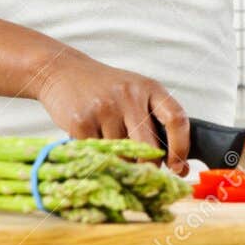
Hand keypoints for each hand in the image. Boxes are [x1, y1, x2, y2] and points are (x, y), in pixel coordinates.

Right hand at [33, 49, 189, 174]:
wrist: (63, 71)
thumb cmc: (106, 89)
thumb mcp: (136, 94)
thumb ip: (158, 124)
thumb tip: (182, 169)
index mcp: (149, 87)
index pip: (176, 119)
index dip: (181, 147)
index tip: (178, 168)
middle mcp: (129, 95)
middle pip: (149, 147)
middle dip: (148, 167)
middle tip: (142, 173)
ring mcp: (104, 108)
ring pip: (123, 155)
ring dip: (119, 161)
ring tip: (109, 145)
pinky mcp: (81, 121)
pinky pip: (98, 154)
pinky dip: (98, 156)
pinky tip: (93, 142)